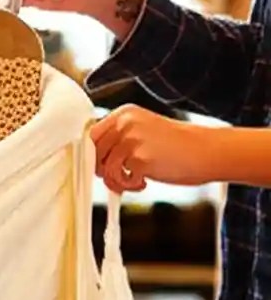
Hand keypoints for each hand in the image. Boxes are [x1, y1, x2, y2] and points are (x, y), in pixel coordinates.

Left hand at [91, 105, 211, 191]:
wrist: (208, 150)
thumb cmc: (179, 145)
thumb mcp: (144, 131)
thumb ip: (120, 139)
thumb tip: (94, 158)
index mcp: (125, 113)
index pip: (92, 134)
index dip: (93, 153)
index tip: (99, 164)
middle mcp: (125, 123)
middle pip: (94, 151)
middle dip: (102, 168)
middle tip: (117, 175)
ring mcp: (132, 140)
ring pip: (105, 168)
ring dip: (117, 179)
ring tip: (135, 179)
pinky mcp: (140, 159)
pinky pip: (121, 179)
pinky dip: (130, 185)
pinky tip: (144, 181)